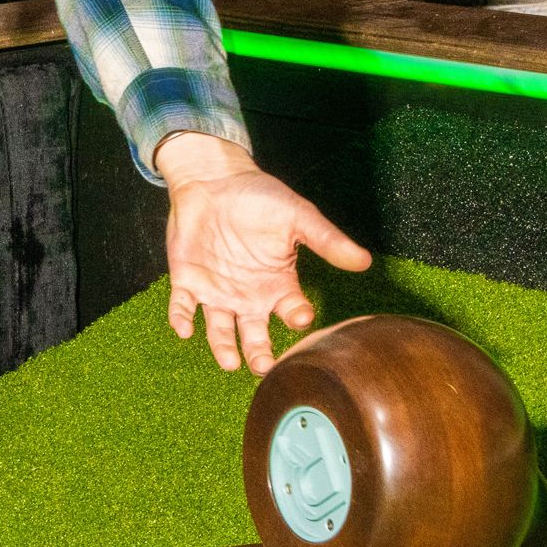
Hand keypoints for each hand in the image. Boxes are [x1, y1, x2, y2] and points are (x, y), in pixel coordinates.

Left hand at [155, 132, 370, 374]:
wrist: (215, 180)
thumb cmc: (260, 197)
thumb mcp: (298, 216)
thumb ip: (326, 240)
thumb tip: (364, 261)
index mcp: (277, 285)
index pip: (291, 311)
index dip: (297, 317)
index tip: (301, 318)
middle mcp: (248, 297)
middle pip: (255, 335)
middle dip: (259, 352)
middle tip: (263, 366)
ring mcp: (216, 292)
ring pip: (219, 330)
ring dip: (223, 347)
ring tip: (230, 362)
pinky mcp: (186, 282)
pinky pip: (182, 307)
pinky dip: (182, 318)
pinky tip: (185, 329)